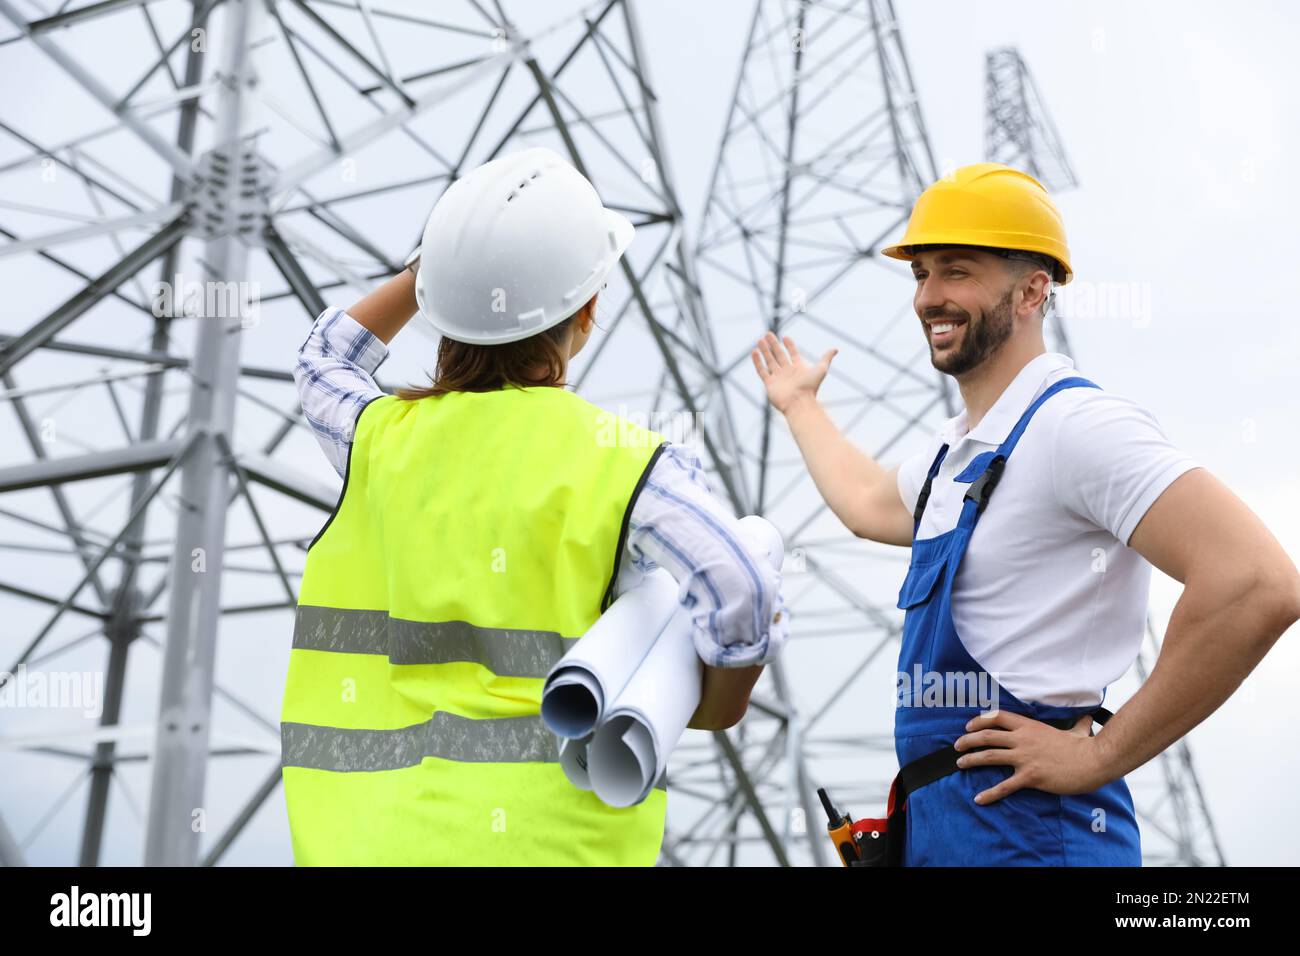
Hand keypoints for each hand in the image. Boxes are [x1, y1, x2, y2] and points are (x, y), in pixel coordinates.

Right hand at [750, 332, 836, 414]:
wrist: (799, 402)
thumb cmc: (811, 387)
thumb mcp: (821, 369)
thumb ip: (826, 358)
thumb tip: (835, 349)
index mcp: (798, 368)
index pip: (792, 354)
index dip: (789, 345)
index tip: (785, 337)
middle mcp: (787, 372)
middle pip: (779, 355)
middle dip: (773, 344)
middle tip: (768, 333)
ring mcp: (778, 378)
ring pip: (769, 361)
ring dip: (764, 350)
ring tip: (760, 340)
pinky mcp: (769, 384)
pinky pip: (761, 371)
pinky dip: (757, 361)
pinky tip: (754, 352)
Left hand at [952, 710, 1108, 803]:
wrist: (1094, 761)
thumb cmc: (1086, 747)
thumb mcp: (1078, 731)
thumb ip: (1078, 724)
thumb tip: (1087, 718)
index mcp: (1030, 726)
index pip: (998, 717)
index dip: (980, 720)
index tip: (969, 726)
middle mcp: (1023, 739)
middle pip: (987, 735)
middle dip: (968, 740)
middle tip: (957, 746)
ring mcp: (1025, 757)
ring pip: (990, 756)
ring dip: (971, 759)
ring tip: (960, 763)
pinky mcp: (1030, 776)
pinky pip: (1005, 786)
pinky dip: (990, 793)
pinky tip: (979, 799)